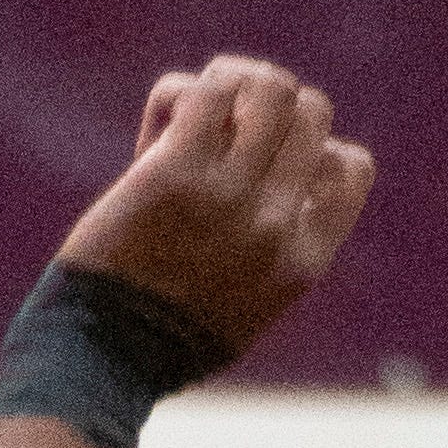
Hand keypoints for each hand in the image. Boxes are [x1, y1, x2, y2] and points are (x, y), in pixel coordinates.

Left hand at [62, 57, 371, 363]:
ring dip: (238, 83)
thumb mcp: (245, 314)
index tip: (270, 169)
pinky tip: (173, 114)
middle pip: (311, 114)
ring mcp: (228, 197)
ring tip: (201, 110)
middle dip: (272, 110)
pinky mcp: (174, 174)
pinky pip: (208, 90)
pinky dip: (193, 88)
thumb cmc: (159, 345)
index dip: (317, 150)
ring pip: (271, 88)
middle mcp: (275, 225)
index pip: (351, 166)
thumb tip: (283, 193)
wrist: (96, 364)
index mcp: (303, 262)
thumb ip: (276, 258)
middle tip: (225, 135)